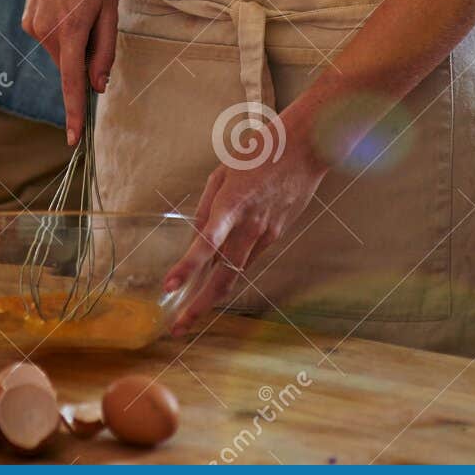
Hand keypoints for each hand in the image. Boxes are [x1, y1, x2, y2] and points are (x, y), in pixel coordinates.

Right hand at [21, 0, 118, 145]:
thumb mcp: (109, 7)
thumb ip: (104, 50)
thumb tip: (98, 85)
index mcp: (71, 30)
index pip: (72, 83)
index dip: (75, 113)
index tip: (74, 140)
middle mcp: (46, 32)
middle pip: (69, 66)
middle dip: (84, 58)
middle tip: (96, 18)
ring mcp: (32, 26)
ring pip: (60, 53)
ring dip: (73, 42)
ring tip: (80, 3)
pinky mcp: (27, 19)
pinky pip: (49, 39)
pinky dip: (61, 31)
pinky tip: (66, 1)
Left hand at [162, 114, 327, 332]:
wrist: (306, 147)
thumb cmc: (260, 151)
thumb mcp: (223, 170)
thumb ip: (207, 206)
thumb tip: (198, 237)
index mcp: (232, 204)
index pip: (206, 244)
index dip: (187, 267)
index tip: (169, 286)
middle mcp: (250, 225)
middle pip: (223, 276)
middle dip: (199, 304)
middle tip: (179, 326)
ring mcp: (266, 233)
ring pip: (237, 273)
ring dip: (214, 295)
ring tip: (192, 311)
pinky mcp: (277, 234)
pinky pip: (249, 256)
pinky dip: (233, 267)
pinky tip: (219, 273)